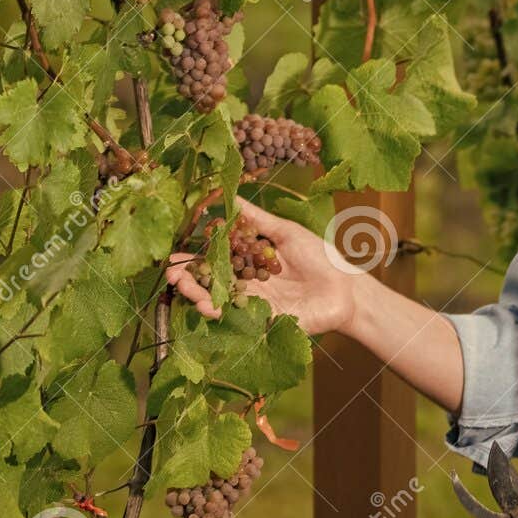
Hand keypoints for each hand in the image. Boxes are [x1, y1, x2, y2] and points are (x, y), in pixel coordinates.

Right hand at [165, 196, 368, 335]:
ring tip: (181, 286)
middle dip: (188, 278)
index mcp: (251, 264)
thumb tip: (230, 196)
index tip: (175, 252)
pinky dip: (219, 311)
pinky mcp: (263, 321)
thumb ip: (257, 220)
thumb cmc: (320, 258)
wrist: (346, 288)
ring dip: (197, 294)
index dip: (196, 257)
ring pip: (219, 300)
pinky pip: (236, 316)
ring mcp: (254, 304)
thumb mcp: (285, 233)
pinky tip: (205, 304)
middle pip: (211, 282)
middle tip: (170, 272)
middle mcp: (248, 285)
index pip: (216, 260)